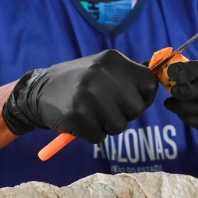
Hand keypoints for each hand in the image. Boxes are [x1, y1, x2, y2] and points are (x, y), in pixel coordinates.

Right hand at [3, 50, 158, 142]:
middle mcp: (102, 73)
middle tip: (104, 107)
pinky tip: (78, 120)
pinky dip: (90, 134)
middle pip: (137, 109)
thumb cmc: (78, 83)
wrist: (38, 91)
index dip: (142, 97)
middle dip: (123, 114)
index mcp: (112, 60)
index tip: (129, 100)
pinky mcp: (76, 114)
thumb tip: (159, 81)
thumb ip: (127, 76)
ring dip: (106, 126)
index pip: (149, 84)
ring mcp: (88, 94)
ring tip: (89, 112)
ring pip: (119, 126)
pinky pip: (98, 137)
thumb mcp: (101, 68)